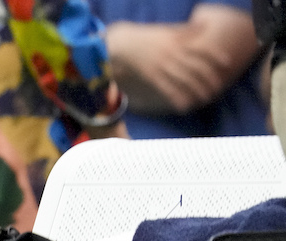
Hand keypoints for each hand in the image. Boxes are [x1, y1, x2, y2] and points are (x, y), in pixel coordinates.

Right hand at [106, 21, 226, 113]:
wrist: (123, 43)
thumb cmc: (148, 36)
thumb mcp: (169, 29)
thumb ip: (188, 29)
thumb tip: (206, 24)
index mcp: (178, 40)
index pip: (201, 48)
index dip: (215, 56)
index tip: (227, 63)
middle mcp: (172, 53)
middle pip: (196, 67)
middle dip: (209, 78)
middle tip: (218, 88)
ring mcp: (162, 65)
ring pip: (184, 79)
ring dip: (197, 90)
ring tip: (206, 98)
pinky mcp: (151, 75)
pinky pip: (166, 88)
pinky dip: (176, 97)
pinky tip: (184, 105)